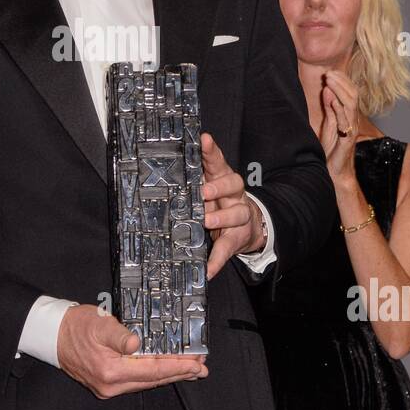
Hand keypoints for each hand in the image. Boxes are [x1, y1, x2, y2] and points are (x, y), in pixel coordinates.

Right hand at [57, 304, 207, 397]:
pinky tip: (164, 370)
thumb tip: (136, 344)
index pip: (153, 370)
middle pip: (153, 380)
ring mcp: (108, 387)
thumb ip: (120, 335)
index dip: (177, 367)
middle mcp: (111, 385)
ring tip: (189, 370)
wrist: (52, 335)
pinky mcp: (107, 384)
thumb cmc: (75, 326)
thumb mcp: (100, 324)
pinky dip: (153, 375)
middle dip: (179, 373)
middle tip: (201, 369)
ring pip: (146, 382)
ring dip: (168, 374)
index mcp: (110, 371)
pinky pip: (136, 381)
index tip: (196, 364)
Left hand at [199, 132, 262, 279]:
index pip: (218, 160)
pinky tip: (208, 269)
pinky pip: (228, 249)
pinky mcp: (238, 237)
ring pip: (237, 212)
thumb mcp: (207, 187)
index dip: (211, 150)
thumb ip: (192, 180)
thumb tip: (161, 173)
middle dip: (218, 187)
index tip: (204, 139)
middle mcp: (233, 193)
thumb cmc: (218, 202)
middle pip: (233, 183)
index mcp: (221, 178)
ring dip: (221, 217)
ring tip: (207, 221)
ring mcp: (239, 214)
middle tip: (204, 191)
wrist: (247, 225)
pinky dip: (218, 260)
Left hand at [317, 68, 358, 184]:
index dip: (342, 81)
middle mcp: (353, 120)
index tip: (331, 72)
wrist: (335, 170)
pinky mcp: (347, 139)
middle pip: (353, 95)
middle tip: (329, 73)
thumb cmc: (332, 148)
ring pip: (351, 105)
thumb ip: (329, 108)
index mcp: (349, 115)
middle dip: (341, 82)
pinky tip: (332, 100)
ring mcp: (352, 129)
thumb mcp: (329, 123)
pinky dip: (339, 109)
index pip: (351, 93)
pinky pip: (345, 121)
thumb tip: (327, 89)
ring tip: (329, 81)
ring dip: (340, 91)